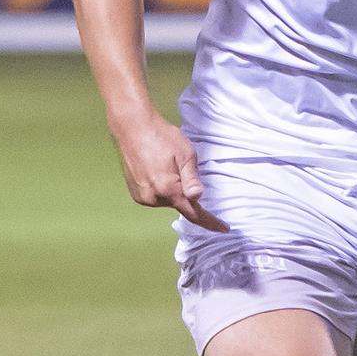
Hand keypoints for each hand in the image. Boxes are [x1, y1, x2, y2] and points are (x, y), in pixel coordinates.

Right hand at [108, 110, 228, 231]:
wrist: (132, 127)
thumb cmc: (161, 136)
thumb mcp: (185, 154)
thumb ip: (192, 179)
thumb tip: (198, 198)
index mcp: (168, 189)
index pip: (193, 213)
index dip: (210, 222)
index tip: (224, 228)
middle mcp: (153, 198)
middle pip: (179, 204)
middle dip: (185, 191)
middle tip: (180, 166)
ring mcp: (141, 196)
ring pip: (167, 200)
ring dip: (172, 189)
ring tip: (165, 164)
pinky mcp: (135, 193)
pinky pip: (156, 197)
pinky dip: (161, 188)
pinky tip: (157, 170)